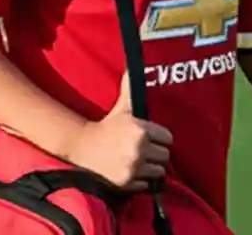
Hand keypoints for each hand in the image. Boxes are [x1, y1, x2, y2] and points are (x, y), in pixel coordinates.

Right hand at [63, 72, 172, 191]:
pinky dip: (142, 179)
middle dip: (156, 153)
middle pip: (165, 156)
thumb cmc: (107, 125)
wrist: (83, 147)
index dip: (160, 137)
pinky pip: (147, 184)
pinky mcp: (127, 183)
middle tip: (144, 150)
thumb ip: (131, 88)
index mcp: (141, 130)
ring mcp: (133, 168)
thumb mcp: (122, 106)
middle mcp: (139, 149)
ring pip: (159, 171)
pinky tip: (131, 170)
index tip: (150, 138)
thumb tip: (133, 66)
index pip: (168, 138)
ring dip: (151, 167)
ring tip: (139, 160)